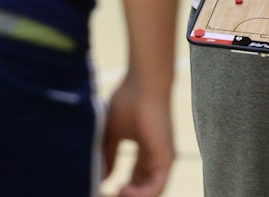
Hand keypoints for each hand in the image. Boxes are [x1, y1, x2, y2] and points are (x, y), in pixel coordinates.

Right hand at [100, 75, 174, 196]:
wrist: (144, 83)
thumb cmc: (128, 100)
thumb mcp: (112, 134)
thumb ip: (108, 156)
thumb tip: (102, 177)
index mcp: (146, 151)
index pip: (135, 181)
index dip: (120, 190)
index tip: (103, 191)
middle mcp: (156, 157)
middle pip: (142, 189)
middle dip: (125, 196)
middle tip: (105, 196)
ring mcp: (163, 159)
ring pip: (150, 192)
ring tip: (112, 195)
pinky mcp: (167, 158)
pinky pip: (156, 189)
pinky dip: (140, 195)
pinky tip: (122, 191)